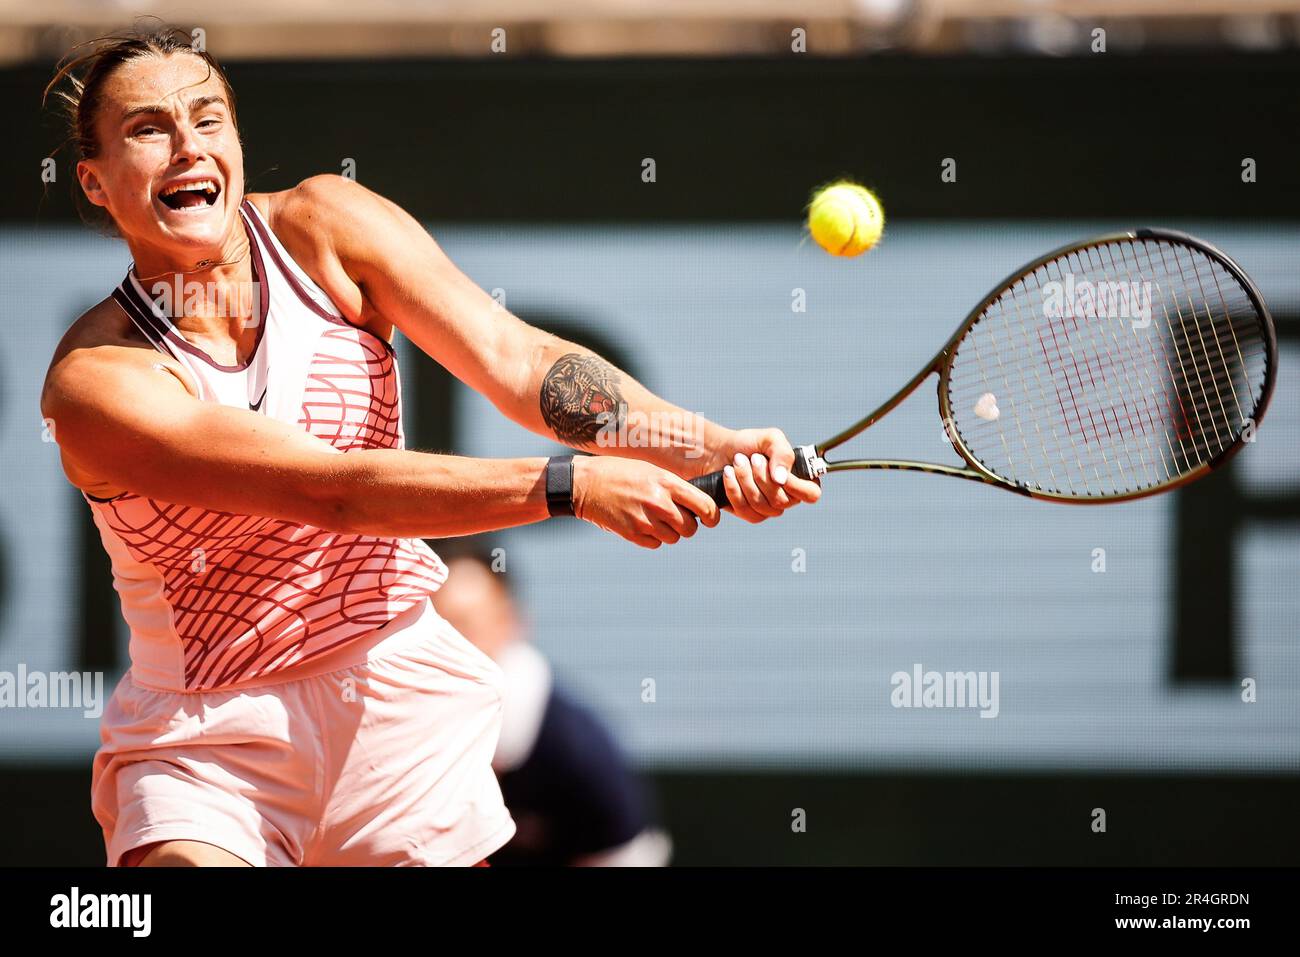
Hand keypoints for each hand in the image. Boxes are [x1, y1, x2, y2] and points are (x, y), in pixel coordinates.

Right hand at [572, 456, 720, 548]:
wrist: (585, 484)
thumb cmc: (620, 473)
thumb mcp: (651, 471)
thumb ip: (674, 487)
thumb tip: (698, 504)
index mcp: (667, 483)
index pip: (705, 506)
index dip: (711, 516)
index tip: (710, 519)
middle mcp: (659, 503)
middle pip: (690, 528)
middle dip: (686, 525)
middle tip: (675, 516)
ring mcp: (645, 521)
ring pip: (674, 538)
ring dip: (669, 531)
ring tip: (653, 516)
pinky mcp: (632, 534)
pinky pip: (655, 543)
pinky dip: (652, 537)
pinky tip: (640, 522)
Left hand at [704, 427, 821, 523]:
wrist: (721, 450)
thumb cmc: (750, 444)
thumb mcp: (770, 439)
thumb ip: (783, 453)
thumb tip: (781, 479)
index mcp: (799, 479)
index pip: (811, 494)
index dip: (796, 486)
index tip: (776, 471)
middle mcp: (787, 497)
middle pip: (781, 501)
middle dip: (762, 476)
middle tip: (752, 458)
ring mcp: (768, 509)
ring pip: (761, 505)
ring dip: (746, 479)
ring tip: (738, 461)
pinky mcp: (748, 514)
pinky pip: (744, 509)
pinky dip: (734, 488)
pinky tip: (728, 474)